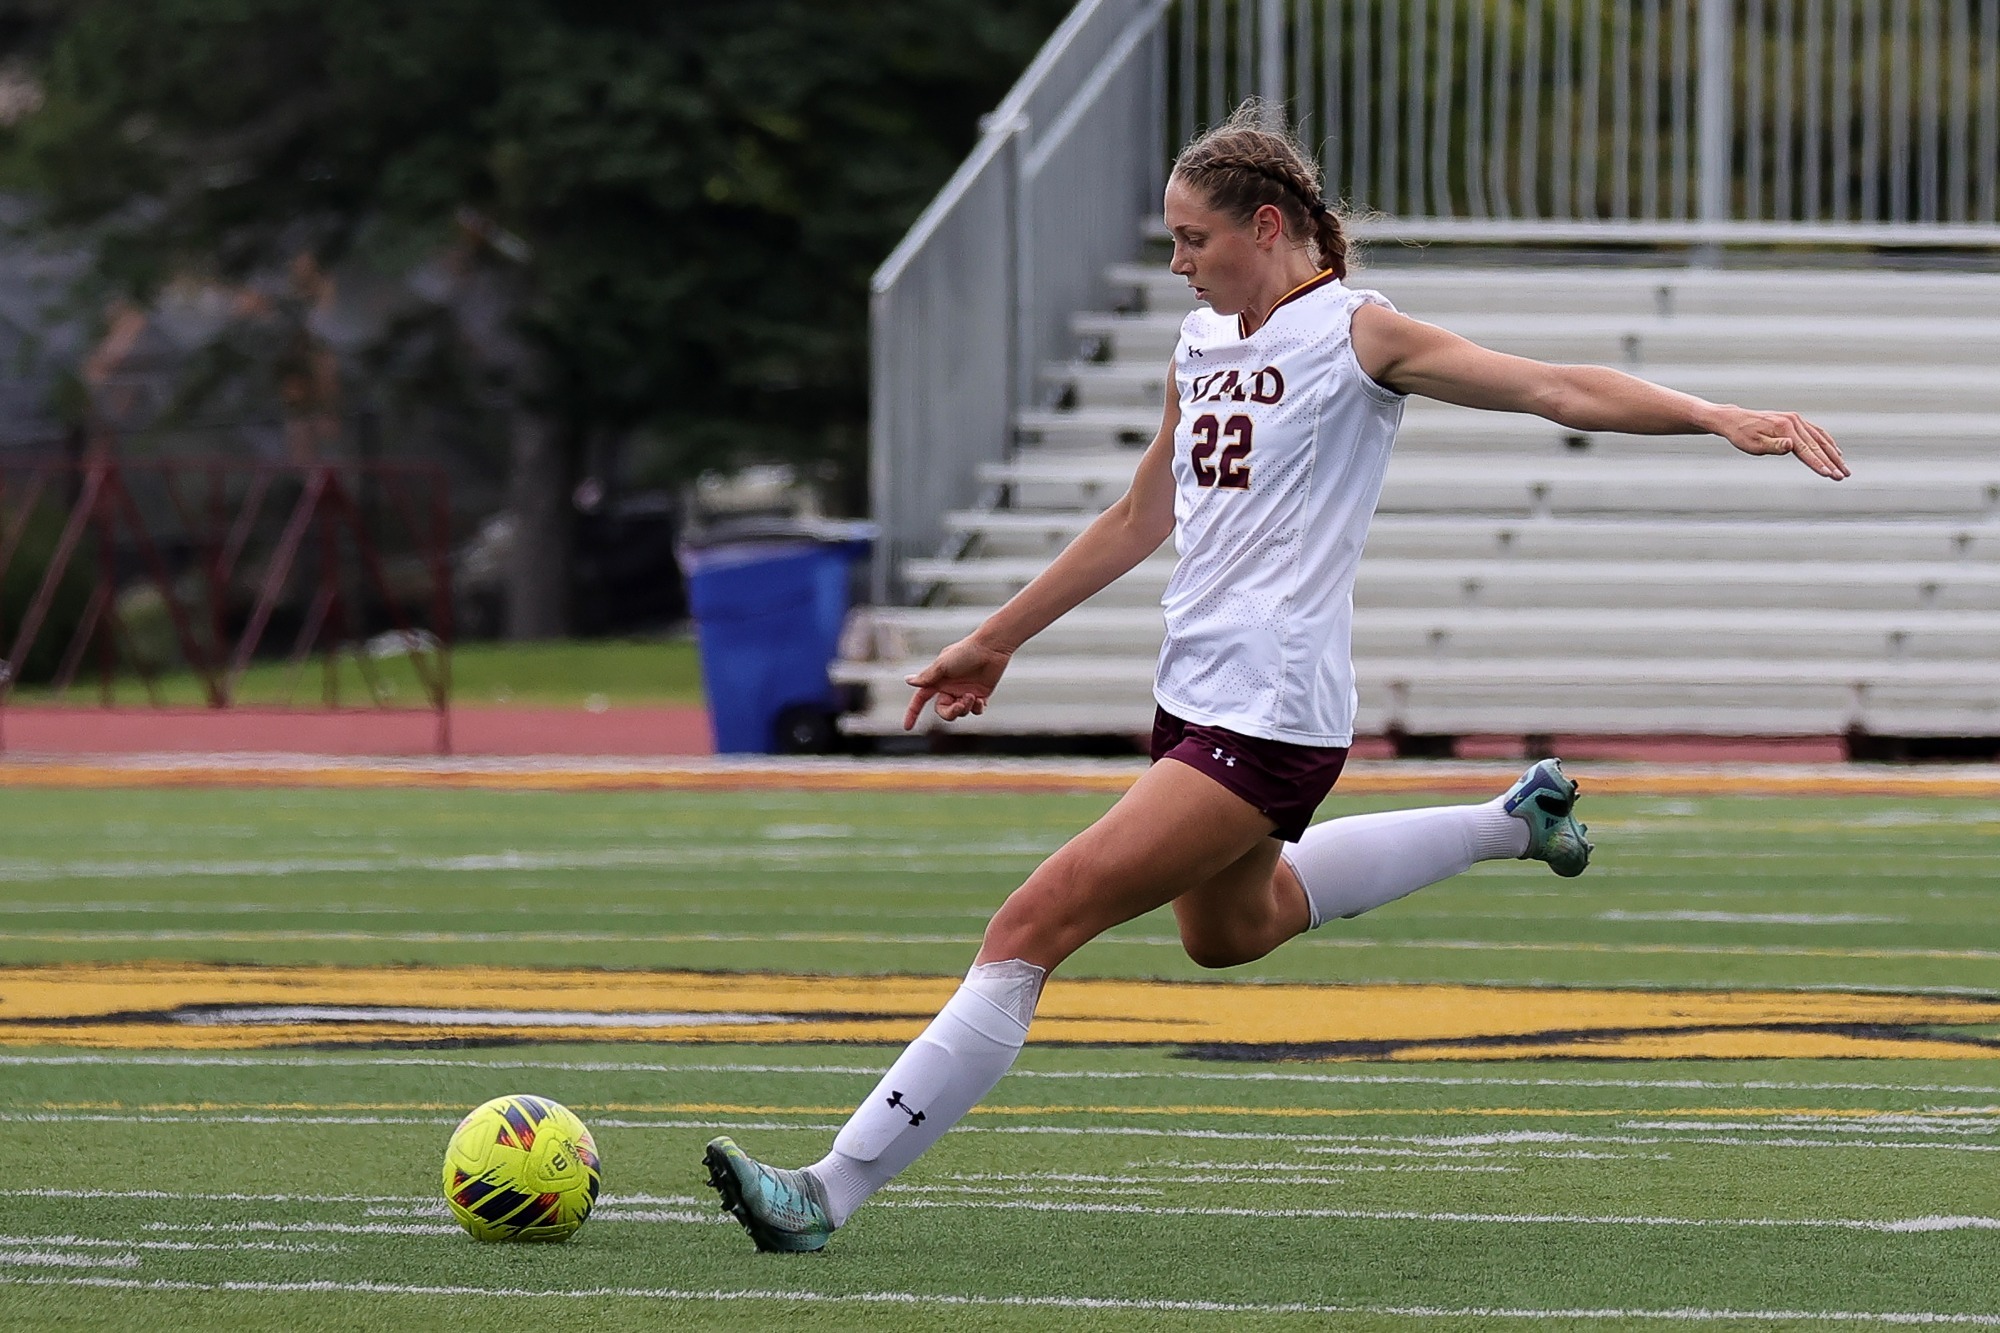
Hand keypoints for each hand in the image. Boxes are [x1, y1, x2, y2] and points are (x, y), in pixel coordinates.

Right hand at [903, 634, 1012, 729]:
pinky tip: (980, 699)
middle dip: (950, 713)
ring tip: (971, 695)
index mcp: (938, 681)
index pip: (921, 699)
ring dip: (965, 707)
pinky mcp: (981, 695)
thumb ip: (927, 676)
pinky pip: (975, 711)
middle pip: (944, 711)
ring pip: (960, 712)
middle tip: (959, 705)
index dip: (913, 712)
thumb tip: (908, 681)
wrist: (991, 648)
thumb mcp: (942, 664)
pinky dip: (977, 708)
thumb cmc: (965, 652)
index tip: (907, 727)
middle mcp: (950, 688)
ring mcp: (965, 692)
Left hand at [1715, 407, 1849, 479]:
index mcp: (1785, 428)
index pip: (1806, 450)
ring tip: (1844, 468)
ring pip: (1821, 438)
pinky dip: (1828, 442)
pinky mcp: (1796, 421)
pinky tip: (1836, 452)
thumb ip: (1773, 446)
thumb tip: (1791, 446)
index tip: (1829, 475)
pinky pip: (1817, 432)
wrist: (1735, 420)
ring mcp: (1796, 420)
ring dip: (1834, 454)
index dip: (1818, 464)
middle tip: (1843, 476)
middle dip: (1832, 462)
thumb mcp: (1753, 444)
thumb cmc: (1742, 435)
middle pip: (1817, 445)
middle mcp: (1794, 421)